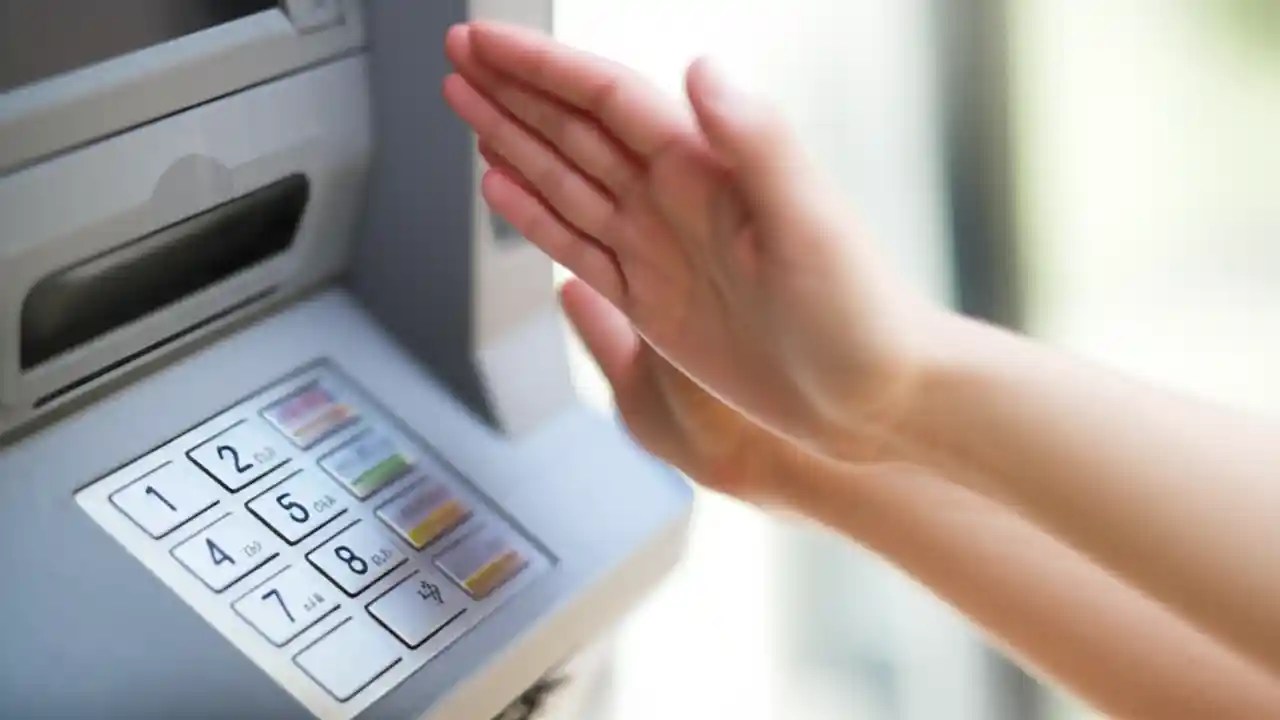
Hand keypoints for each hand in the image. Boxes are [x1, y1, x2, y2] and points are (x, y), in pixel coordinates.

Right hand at [443, 22, 946, 461]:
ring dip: (515, 142)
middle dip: (513, 91)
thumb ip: (758, 142)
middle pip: (575, 130)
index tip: (484, 42)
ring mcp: (660, 249)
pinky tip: (505, 188)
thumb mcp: (812, 222)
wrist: (870, 396)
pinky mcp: (653, 300)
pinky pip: (579, 245)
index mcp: (705, 171)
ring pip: (567, 181)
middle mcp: (675, 201)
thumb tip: (703, 70)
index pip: (606, 99)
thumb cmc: (860, 313)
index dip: (541, 68)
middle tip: (458, 56)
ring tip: (467, 107)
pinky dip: (535, 216)